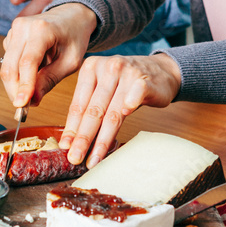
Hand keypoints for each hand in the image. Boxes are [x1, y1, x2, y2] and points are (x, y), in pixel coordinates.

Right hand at [0, 3, 96, 108]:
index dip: (23, 87)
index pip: (27, 63)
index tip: (21, 106)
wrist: (71, 15)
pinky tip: (34, 71)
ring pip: (7, 67)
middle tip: (24, 110)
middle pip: (10, 68)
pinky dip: (18, 75)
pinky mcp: (10, 37)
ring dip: (17, 85)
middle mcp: (22, 27)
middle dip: (15, 92)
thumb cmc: (75, 36)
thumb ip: (50, 79)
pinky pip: (9, 62)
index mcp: (42, 29)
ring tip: (36, 88)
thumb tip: (32, 100)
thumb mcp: (71, 61)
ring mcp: (14, 30)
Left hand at [60, 53, 181, 166]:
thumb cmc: (127, 84)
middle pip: (93, 110)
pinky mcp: (145, 80)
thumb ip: (89, 108)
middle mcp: (107, 68)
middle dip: (83, 138)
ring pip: (112, 112)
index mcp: (90, 68)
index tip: (65, 147)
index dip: (71, 128)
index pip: (78, 104)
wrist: (160, 71)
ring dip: (102, 139)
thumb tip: (71, 141)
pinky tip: (125, 114)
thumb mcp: (103, 90)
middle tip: (75, 158)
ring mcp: (127, 73)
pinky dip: (130, 103)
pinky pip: (136, 94)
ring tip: (95, 158)